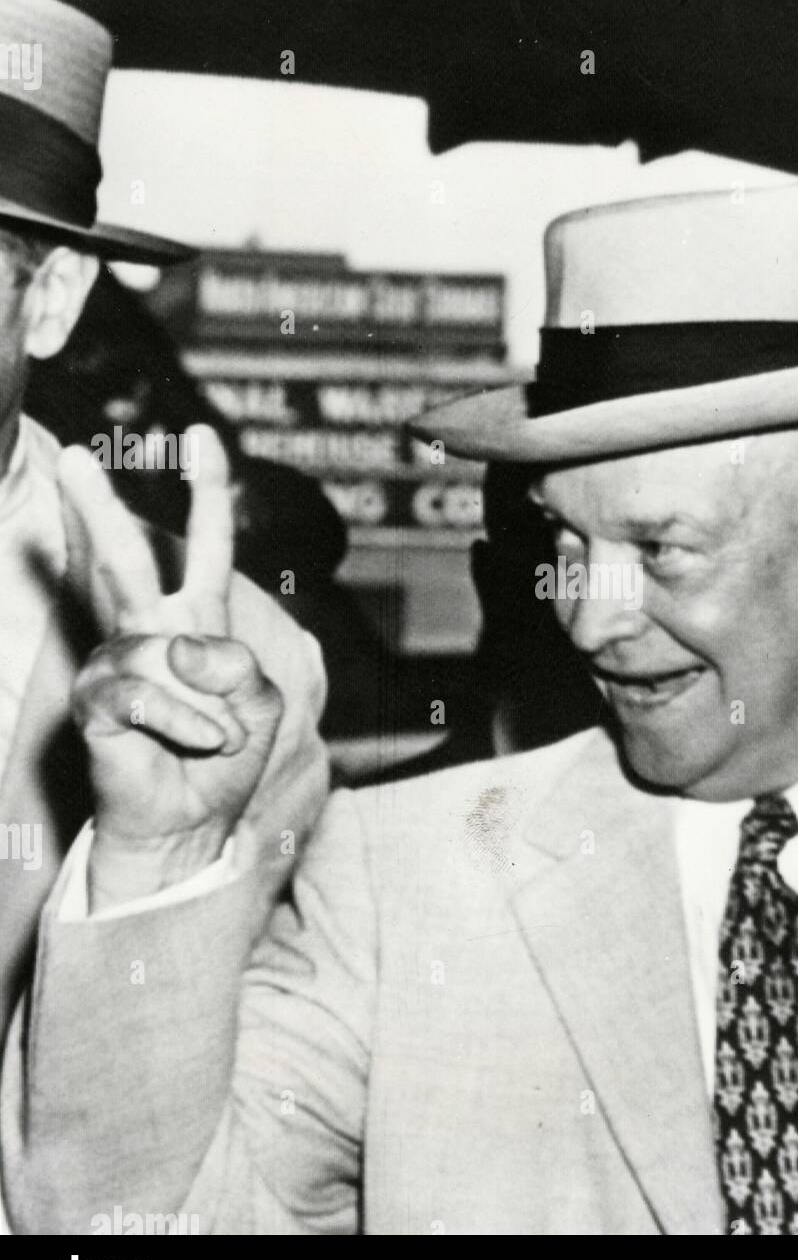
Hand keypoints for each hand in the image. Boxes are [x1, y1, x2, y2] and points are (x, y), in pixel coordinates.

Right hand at [59, 426, 283, 908]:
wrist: (190, 823)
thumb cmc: (223, 760)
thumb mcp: (261, 704)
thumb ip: (238, 665)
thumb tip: (177, 646)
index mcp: (199, 623)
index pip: (208, 551)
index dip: (206, 495)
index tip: (200, 436)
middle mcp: (152, 634)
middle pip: (127, 561)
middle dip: (102, 509)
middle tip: (74, 455)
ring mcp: (118, 666)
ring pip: (160, 651)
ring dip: (207, 703)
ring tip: (213, 738)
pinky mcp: (96, 703)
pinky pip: (147, 694)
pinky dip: (187, 722)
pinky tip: (196, 743)